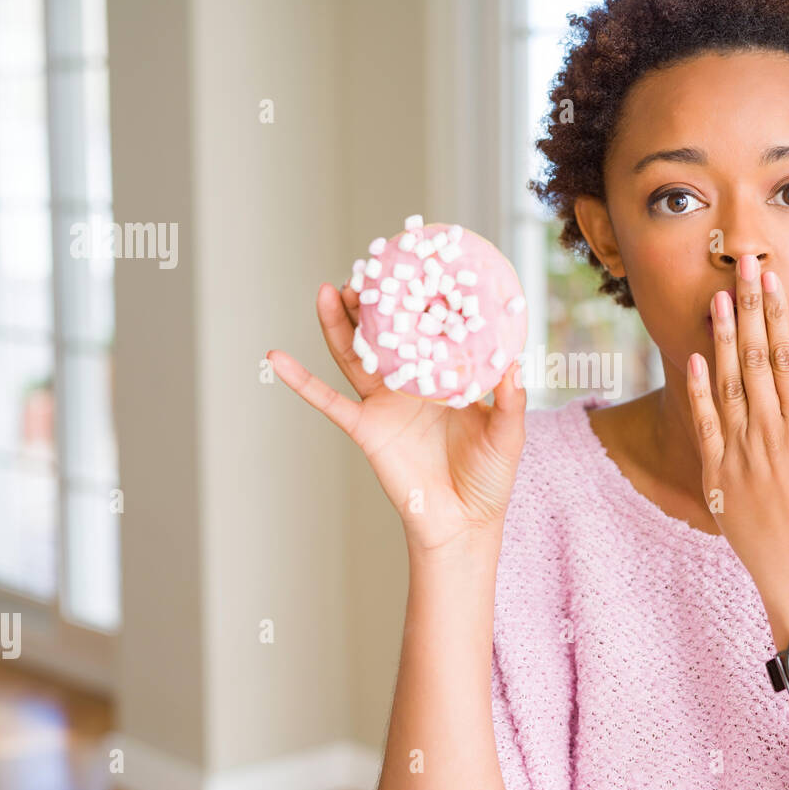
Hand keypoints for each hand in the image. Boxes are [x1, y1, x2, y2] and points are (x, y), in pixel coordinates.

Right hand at [267, 283, 526, 552]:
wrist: (463, 524)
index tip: (416, 265)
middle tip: (366, 267)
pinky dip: (300, 380)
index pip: (429, 331)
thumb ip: (510, 400)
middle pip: (385, 335)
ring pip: (354, 356)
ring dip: (339, 324)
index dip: (421, 301)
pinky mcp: (365, 428)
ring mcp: (384, 405)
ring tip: (330, 289)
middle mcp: (411, 385)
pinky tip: (275, 357)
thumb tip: (513, 363)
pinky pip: (328, 401)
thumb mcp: (508, 434)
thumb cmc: (489, 479)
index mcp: (445, 378)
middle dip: (374, 302)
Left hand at [684, 255, 788, 607]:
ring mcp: (740, 457)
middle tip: (741, 268)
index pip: (787, 361)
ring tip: (717, 298)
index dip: (776, 317)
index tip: (771, 282)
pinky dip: (698, 391)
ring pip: (726, 386)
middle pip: (753, 360)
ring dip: (720, 340)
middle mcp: (770, 438)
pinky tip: (694, 358)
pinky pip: (705, 427)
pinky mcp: (717, 479)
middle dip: (747, 310)